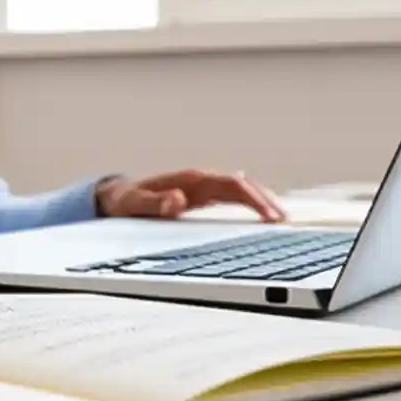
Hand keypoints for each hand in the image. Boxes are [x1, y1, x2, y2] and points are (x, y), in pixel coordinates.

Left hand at [95, 169, 286, 222]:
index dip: (253, 198)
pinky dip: (249, 204)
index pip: (231, 185)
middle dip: (264, 200)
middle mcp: (200, 180)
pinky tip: (260, 215)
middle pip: (242, 185)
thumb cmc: (126, 202)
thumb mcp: (135, 205)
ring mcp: (202, 187)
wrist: (117, 197)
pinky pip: (231, 197)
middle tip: (282, 220)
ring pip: (240, 189)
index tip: (268, 214)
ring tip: (278, 219)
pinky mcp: (201, 196)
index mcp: (191, 180)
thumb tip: (178, 200)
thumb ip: (155, 203)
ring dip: (260, 201)